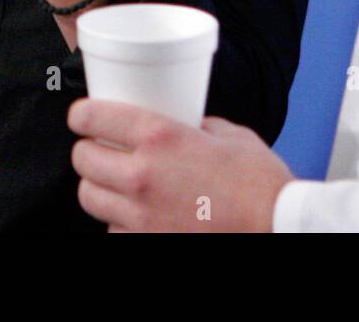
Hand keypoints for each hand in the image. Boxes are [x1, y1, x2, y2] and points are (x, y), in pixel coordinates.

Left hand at [68, 99, 294, 231]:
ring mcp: (141, 217)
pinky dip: (120, 223)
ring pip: (90, 199)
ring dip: (100, 189)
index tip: (83, 116)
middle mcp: (141, 176)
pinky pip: (114, 232)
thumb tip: (188, 122)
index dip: (82, 114)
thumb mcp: (229, 134)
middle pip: (83, 161)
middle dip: (88, 152)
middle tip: (100, 149)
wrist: (277, 227)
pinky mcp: (147, 244)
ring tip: (115, 184)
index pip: (93, 118)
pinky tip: (137, 216)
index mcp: (160, 137)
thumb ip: (198, 125)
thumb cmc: (260, 183)